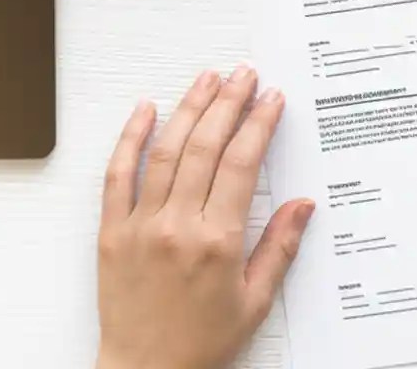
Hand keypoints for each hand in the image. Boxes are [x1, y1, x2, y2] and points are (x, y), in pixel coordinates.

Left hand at [96, 67, 314, 368]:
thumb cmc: (200, 343)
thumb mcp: (255, 301)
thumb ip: (280, 247)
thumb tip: (304, 204)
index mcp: (218, 241)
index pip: (241, 164)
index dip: (258, 124)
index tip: (271, 99)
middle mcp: (177, 226)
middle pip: (205, 146)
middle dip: (228, 102)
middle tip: (244, 75)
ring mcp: (141, 226)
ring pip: (165, 151)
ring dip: (188, 108)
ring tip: (208, 79)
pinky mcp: (112, 232)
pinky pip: (117, 175)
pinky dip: (130, 138)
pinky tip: (144, 110)